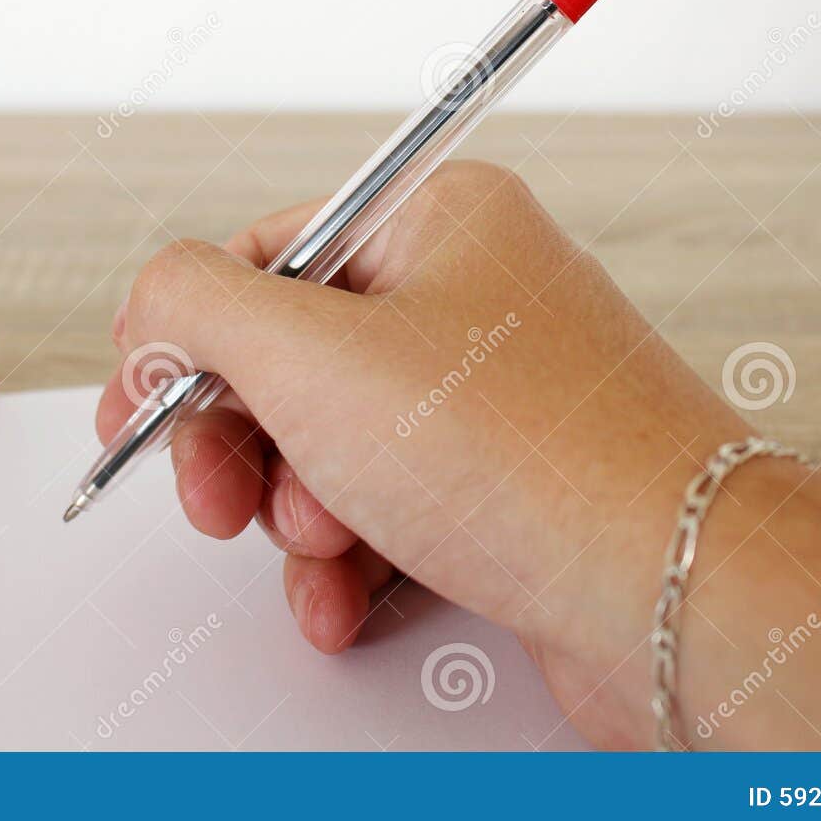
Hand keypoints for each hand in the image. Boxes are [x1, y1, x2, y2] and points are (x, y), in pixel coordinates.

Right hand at [100, 161, 820, 749]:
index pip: (266, 251)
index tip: (137, 405)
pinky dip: (352, 559)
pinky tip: (347, 602)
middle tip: (220, 501)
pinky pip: (393, 507)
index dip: (188, 332)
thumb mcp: (312, 358)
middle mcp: (474, 295)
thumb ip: (194, 305)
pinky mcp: (512, 486)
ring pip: (334, 446)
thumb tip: (155, 305)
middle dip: (243, 443)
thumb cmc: (531, 461)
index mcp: (439, 219)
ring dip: (297, 514)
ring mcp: (496, 397)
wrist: (682, 596)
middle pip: (292, 358)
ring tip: (324, 550)